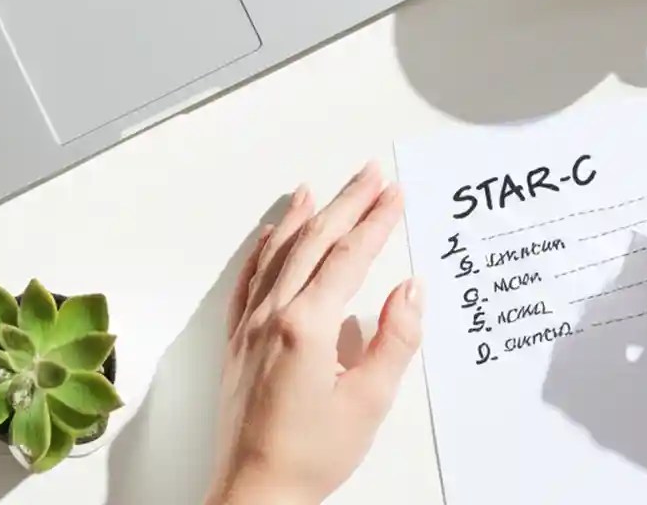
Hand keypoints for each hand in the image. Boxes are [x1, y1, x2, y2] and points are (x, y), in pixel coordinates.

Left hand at [205, 163, 421, 504]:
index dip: (376, 221)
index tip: (395, 194)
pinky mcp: (237, 342)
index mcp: (306, 326)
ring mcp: (249, 327)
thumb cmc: (310, 455)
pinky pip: (248, 280)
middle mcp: (272, 317)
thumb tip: (409, 290)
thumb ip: (394, 338)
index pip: (349, 257)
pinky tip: (269, 235)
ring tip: (319, 188)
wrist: (255, 494)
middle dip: (346, 203)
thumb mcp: (370, 401)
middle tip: (371, 175)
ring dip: (303, 216)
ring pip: (277, 253)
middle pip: (314, 242)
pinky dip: (262, 249)